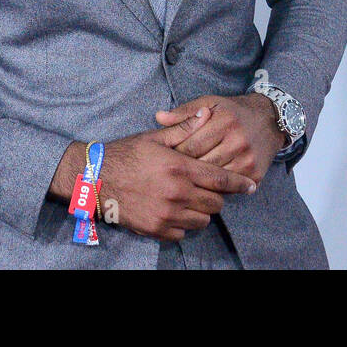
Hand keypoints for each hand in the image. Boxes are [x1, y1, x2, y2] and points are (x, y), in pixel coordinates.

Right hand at [48, 113, 257, 241]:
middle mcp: (177, 193)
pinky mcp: (156, 229)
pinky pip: (183, 232)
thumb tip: (207, 113)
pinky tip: (176, 211)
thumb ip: (184, 128)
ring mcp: (166, 214)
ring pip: (203, 220)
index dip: (239, 184)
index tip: (251, 187)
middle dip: (217, 196)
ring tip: (191, 199)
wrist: (95, 179)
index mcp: (179, 167)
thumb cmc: (126, 154)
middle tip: (207, 188)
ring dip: (202, 211)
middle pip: (216, 203)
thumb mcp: (155, 137)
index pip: (220, 179)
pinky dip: (184, 224)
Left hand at [154, 94, 286, 184]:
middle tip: (170, 174)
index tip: (164, 159)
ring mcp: (247, 159)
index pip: (191, 145)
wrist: (269, 120)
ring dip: (198, 182)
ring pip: (214, 179)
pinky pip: (228, 188)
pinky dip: (215, 188)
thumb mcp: (210, 103)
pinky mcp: (255, 175)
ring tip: (184, 181)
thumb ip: (185, 112)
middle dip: (184, 170)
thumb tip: (159, 117)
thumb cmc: (233, 112)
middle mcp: (238, 140)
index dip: (175, 154)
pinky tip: (204, 186)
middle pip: (201, 164)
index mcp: (224, 121)